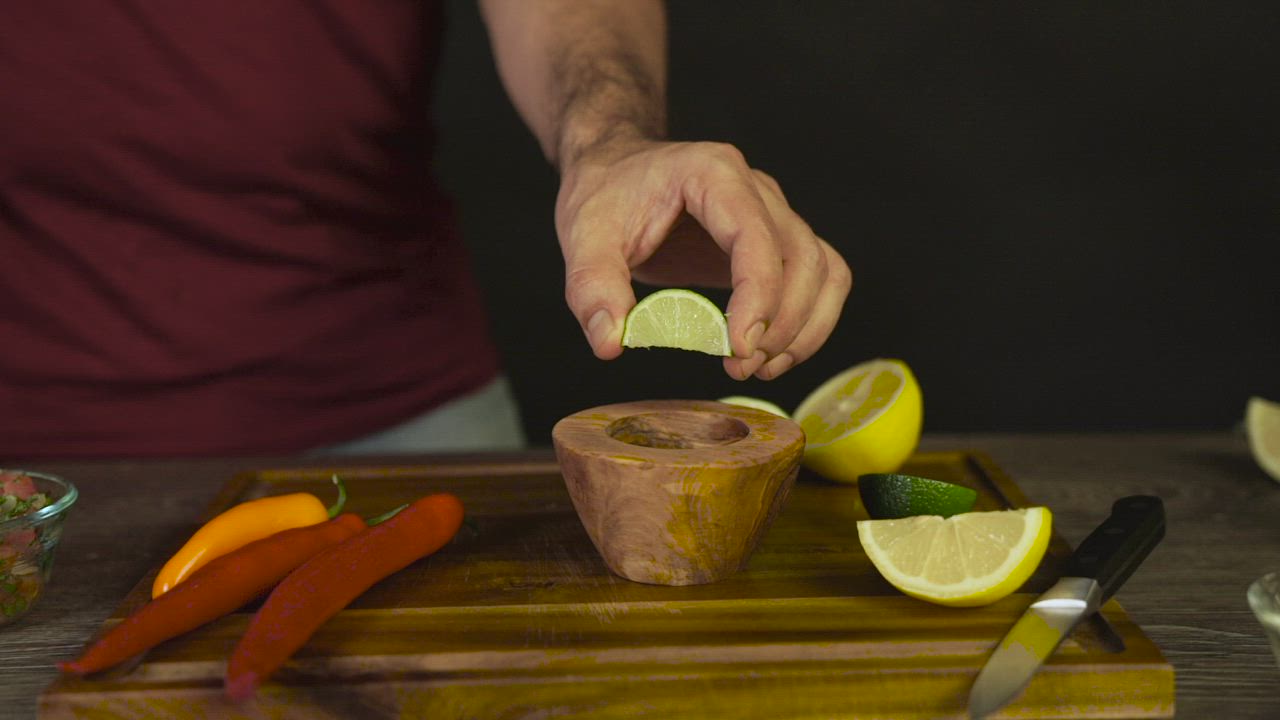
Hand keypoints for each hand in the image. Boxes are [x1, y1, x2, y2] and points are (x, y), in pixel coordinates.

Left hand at [555, 138, 851, 379]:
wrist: (616, 170)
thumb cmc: (605, 193)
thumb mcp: (583, 236)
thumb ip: (593, 288)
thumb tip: (611, 342)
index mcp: (713, 174)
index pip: (756, 238)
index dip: (758, 298)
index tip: (738, 350)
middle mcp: (756, 189)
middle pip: (802, 258)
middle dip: (781, 323)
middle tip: (739, 367)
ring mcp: (773, 215)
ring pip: (823, 270)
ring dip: (804, 327)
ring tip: (759, 368)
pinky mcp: (776, 242)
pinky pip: (821, 277)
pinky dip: (811, 321)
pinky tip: (774, 355)